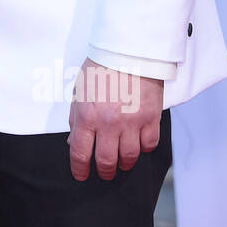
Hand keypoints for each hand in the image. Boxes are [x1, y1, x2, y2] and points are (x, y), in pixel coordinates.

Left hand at [67, 57, 163, 181]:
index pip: (80, 153)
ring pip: (129, 157)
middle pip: (106, 161)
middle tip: (104, 172)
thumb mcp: (79, 91)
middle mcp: (109, 123)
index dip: (79, 169)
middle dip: (104, 171)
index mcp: (87, 116)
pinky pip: (149, 144)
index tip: (81, 175)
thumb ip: (76, 118)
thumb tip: (74, 141)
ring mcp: (132, 122)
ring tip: (122, 163)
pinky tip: (139, 145)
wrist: (129, 51)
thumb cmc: (101, 68)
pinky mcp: (152, 118)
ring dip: (124, 164)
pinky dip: (144, 149)